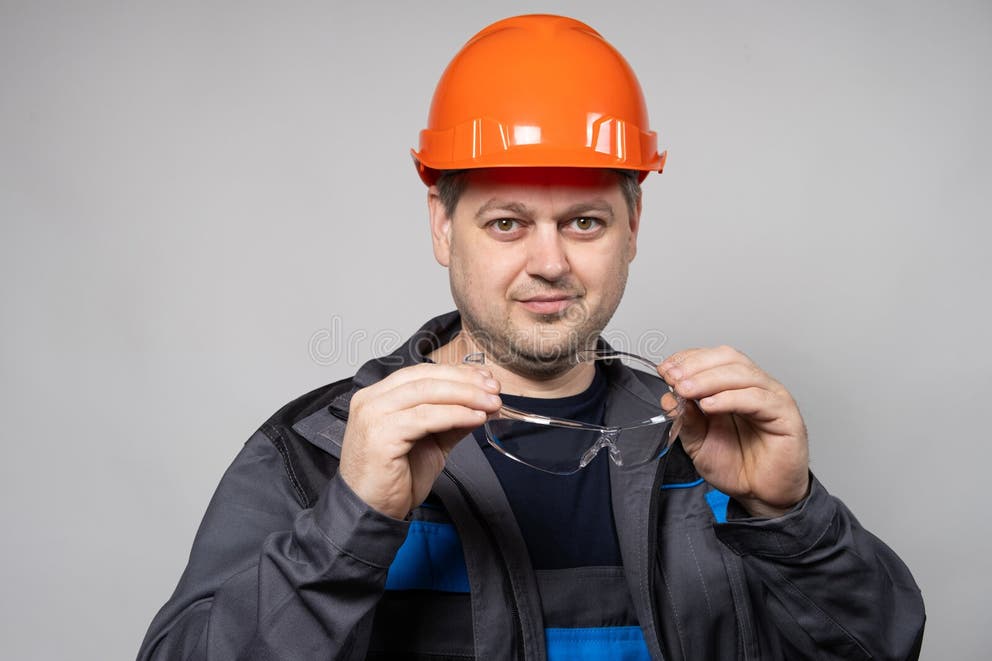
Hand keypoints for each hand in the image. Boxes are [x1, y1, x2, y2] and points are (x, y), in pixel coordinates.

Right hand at [338, 363, 501, 518]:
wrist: (371, 513)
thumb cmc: (393, 480)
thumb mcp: (431, 443)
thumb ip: (451, 420)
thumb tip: (481, 404)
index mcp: (379, 396)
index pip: (422, 373)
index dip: (456, 372)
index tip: (484, 378)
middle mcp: (371, 400)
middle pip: (426, 377)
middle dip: (465, 381)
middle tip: (493, 388)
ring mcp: (373, 415)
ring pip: (427, 392)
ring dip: (465, 396)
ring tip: (490, 403)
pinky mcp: (380, 435)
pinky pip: (426, 417)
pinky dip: (455, 414)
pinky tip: (475, 418)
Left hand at [659, 346, 809, 517]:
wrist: (761, 496)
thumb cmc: (737, 467)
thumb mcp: (698, 442)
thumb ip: (686, 419)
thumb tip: (669, 396)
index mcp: (735, 387)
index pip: (714, 358)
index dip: (689, 359)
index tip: (666, 369)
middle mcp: (755, 387)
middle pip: (728, 358)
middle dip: (696, 366)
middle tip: (674, 378)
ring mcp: (772, 398)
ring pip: (742, 374)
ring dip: (708, 379)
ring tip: (685, 390)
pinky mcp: (785, 415)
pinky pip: (758, 398)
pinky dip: (730, 398)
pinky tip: (709, 405)